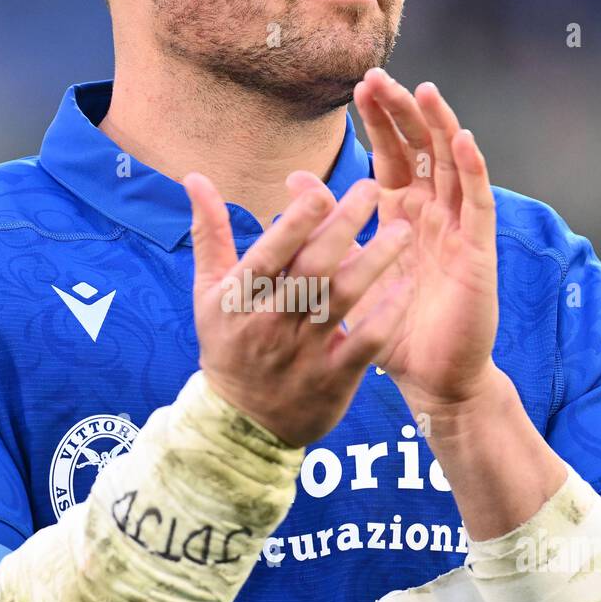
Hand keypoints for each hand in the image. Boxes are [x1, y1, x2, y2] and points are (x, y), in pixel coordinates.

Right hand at [182, 172, 411, 447]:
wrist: (242, 423)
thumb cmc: (229, 344)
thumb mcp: (209, 293)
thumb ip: (210, 234)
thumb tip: (195, 178)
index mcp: (239, 300)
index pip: (268, 256)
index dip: (294, 224)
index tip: (321, 190)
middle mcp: (270, 324)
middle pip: (311, 270)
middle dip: (342, 227)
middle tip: (371, 190)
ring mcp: (303, 353)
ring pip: (342, 300)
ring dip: (374, 262)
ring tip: (401, 230)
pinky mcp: (333, 378)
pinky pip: (365, 343)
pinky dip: (386, 315)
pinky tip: (405, 286)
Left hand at [286, 68, 498, 413]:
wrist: (427, 376)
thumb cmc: (387, 326)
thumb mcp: (345, 269)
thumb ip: (325, 225)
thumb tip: (293, 179)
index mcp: (400, 213)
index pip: (393, 153)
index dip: (380, 120)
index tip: (359, 85)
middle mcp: (432, 212)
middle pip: (422, 147)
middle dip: (403, 111)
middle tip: (379, 76)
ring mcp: (457, 227)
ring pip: (454, 163)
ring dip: (441, 125)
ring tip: (424, 91)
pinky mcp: (477, 249)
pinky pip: (478, 201)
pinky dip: (474, 168)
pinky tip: (463, 139)